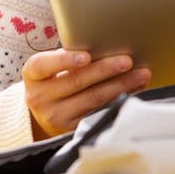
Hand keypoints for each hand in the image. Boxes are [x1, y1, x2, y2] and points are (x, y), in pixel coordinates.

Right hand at [22, 48, 151, 139]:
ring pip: (92, 99)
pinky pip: (100, 112)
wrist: (42, 113)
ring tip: (140, 74)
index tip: (87, 55)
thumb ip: (69, 57)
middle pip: (76, 81)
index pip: (45, 64)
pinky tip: (135, 90)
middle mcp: (40, 97)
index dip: (66, 59)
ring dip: (120, 85)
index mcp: (33, 75)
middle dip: (105, 70)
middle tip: (127, 60)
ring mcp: (56, 116)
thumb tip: (106, 43)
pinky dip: (120, 99)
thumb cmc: (52, 80)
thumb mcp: (50, 68)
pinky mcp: (72, 130)